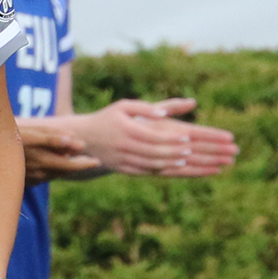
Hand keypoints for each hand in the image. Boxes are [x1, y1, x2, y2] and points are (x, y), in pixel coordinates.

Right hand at [19, 123, 97, 183]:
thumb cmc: (11, 137)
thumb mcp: (34, 134)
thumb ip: (56, 139)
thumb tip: (80, 145)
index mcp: (45, 161)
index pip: (72, 166)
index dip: (86, 164)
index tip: (97, 162)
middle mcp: (39, 173)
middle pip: (65, 171)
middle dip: (77, 165)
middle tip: (90, 160)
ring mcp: (32, 179)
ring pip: (55, 174)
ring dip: (64, 167)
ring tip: (68, 156)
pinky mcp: (25, 182)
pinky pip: (43, 177)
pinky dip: (50, 169)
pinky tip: (47, 161)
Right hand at [77, 99, 238, 176]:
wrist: (83, 139)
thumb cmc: (107, 118)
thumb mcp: (123, 107)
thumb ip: (145, 108)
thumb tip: (163, 111)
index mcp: (127, 129)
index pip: (154, 135)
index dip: (171, 137)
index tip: (188, 136)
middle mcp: (125, 146)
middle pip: (156, 151)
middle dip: (177, 151)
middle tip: (194, 150)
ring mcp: (124, 160)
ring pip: (152, 164)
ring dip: (172, 162)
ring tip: (189, 159)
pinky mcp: (123, 169)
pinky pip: (145, 172)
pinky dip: (161, 170)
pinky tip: (175, 168)